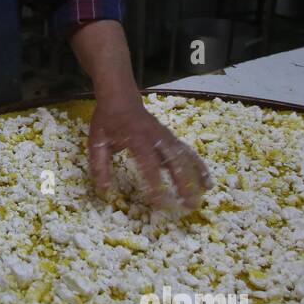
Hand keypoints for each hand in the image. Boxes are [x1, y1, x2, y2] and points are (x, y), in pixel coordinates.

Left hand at [88, 99, 210, 210]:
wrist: (121, 97)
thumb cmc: (108, 121)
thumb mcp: (97, 141)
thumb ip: (99, 166)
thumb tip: (104, 191)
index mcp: (136, 138)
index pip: (148, 164)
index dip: (155, 183)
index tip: (159, 203)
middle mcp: (155, 137)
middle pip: (174, 161)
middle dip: (184, 184)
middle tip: (189, 206)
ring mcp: (166, 136)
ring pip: (185, 156)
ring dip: (196, 176)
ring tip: (203, 196)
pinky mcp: (171, 137)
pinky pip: (188, 152)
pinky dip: (199, 166)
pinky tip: (206, 181)